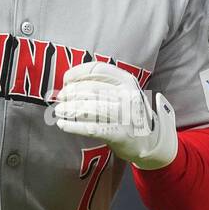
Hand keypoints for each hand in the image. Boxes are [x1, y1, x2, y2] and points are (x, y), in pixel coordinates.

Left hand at [51, 62, 178, 169]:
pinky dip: (74, 127)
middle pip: (90, 89)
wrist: (149, 140)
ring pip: (89, 108)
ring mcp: (125, 115)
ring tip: (59, 111)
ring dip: (69, 109)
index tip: (66, 80)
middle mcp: (128, 95)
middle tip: (61, 98)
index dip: (77, 73)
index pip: (97, 69)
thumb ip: (102, 83)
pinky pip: (91, 128)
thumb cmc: (128, 112)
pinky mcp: (119, 134)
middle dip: (70, 93)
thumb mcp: (123, 91)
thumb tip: (69, 81)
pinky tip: (63, 125)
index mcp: (127, 80)